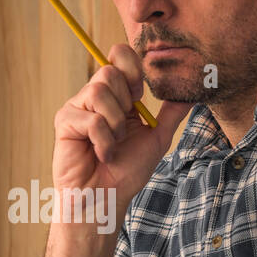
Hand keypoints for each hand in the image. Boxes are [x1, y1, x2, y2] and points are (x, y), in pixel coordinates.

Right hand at [52, 43, 191, 215]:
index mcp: (116, 95)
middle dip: (124, 103)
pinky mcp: (65, 122)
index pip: (120, 56)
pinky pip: (91, 119)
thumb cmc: (126, 172)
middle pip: (109, 71)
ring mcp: (77, 108)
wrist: (104, 199)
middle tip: (122, 130)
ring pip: (99, 92)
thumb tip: (192, 93)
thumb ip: (171, 114)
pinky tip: (102, 155)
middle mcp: (94, 97)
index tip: (138, 98)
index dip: (133, 70)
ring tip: (113, 144)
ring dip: (114, 124)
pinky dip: (104, 141)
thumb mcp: (156, 138)